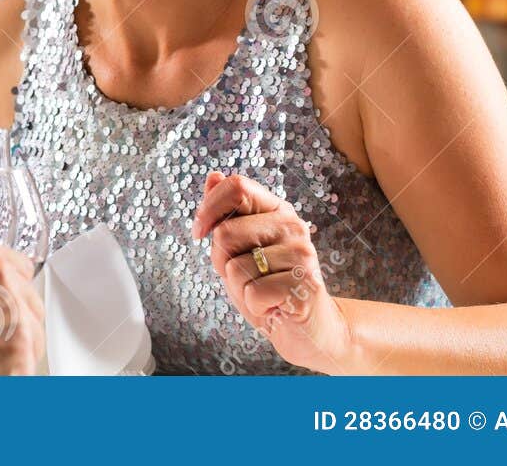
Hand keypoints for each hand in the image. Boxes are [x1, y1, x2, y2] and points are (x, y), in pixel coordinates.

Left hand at [191, 171, 354, 373]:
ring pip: (235, 267)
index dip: (208, 209)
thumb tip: (213, 176)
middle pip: (225, 233)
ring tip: (264, 292)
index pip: (236, 186)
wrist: (307, 330)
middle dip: (222, 262)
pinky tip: (274, 306)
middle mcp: (293, 225)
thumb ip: (225, 215)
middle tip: (247, 277)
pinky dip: (255, 306)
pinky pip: (252, 292)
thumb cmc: (268, 287)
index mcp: (276, 209)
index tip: (199, 233)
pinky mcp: (305, 283)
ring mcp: (302, 253)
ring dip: (240, 288)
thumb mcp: (238, 249)